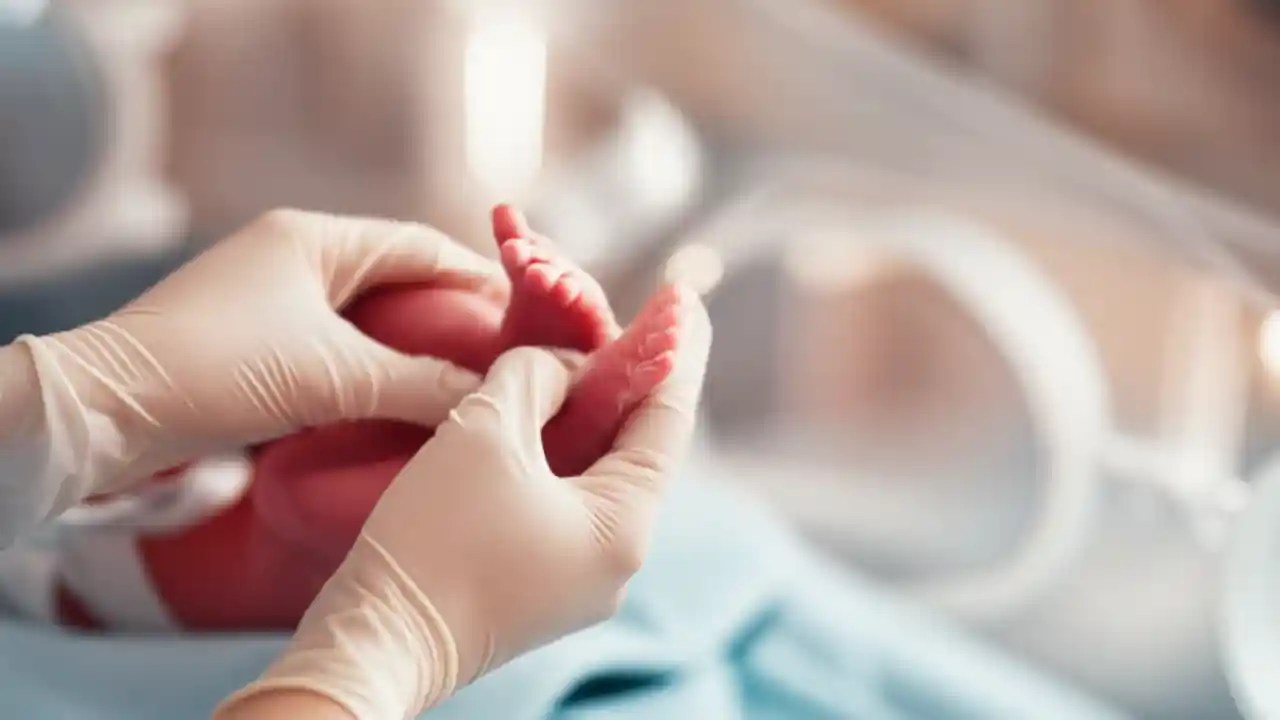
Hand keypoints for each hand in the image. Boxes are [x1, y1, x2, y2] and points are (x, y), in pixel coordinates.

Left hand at [16, 209, 505, 496]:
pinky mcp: (250, 338)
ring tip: (457, 380)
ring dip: (409, 344)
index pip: (421, 245)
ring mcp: (268, 295)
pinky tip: (396, 399)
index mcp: (314, 237)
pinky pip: (332, 342)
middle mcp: (292, 253)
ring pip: (364, 315)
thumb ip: (421, 385)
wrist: (104, 413)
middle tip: (498, 353)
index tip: (528, 313)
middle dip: (449, 314)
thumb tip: (491, 397)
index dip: (479, 277)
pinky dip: (370, 365)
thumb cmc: (217, 372)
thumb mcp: (333, 376)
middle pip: (396, 277)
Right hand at [219, 286, 711, 719]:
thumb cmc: (433, 540)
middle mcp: (616, 560)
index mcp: (625, 527)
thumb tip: (560, 371)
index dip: (675, 350)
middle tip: (639, 315)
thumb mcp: (486, 432)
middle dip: (631, 378)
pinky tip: (541, 414)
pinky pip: (565, 500)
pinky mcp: (538, 585)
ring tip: (591, 352)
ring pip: (597, 473)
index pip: (667, 419)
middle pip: (636, 447)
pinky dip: (559, 451)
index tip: (686, 296)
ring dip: (590, 413)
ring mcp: (578, 578)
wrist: (373, 646)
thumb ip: (534, 377)